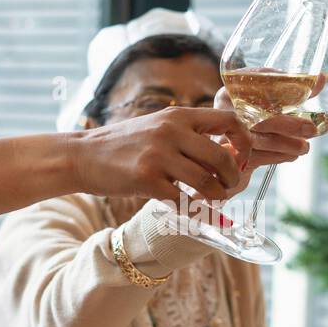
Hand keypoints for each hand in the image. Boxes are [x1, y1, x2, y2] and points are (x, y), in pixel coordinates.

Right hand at [73, 106, 251, 201]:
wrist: (83, 155)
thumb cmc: (124, 144)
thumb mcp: (157, 125)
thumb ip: (188, 133)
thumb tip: (226, 151)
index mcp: (178, 115)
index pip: (229, 120)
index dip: (244, 142)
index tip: (242, 158)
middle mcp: (171, 131)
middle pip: (223, 157)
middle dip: (233, 178)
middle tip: (229, 187)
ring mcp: (159, 155)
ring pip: (207, 182)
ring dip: (216, 197)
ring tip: (212, 201)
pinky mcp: (146, 179)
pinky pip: (183, 201)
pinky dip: (192, 211)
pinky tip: (190, 211)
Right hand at [212, 87, 317, 177]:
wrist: (232, 152)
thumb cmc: (255, 120)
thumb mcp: (270, 101)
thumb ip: (293, 88)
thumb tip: (322, 78)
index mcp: (233, 87)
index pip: (257, 83)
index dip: (284, 87)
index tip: (308, 93)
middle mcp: (224, 109)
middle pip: (257, 116)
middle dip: (289, 124)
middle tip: (311, 128)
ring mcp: (222, 133)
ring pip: (258, 140)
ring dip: (286, 144)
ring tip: (305, 146)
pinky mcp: (229, 156)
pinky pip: (256, 157)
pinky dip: (278, 156)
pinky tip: (292, 154)